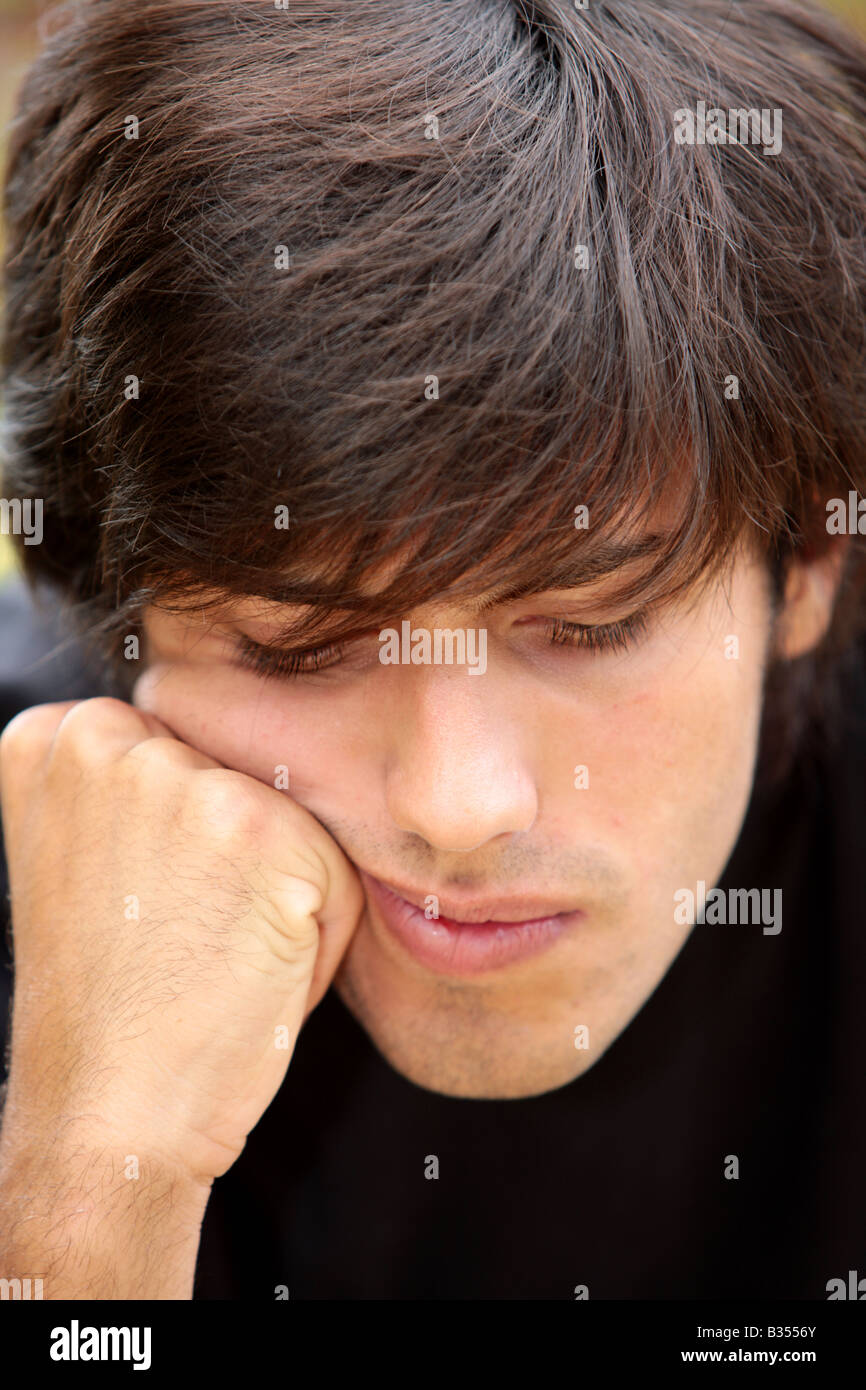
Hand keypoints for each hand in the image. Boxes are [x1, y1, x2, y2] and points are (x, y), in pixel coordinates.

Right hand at [0, 697, 363, 1184]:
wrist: (110, 1113)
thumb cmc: (117, 1000)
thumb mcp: (96, 856)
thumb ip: (147, 783)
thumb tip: (259, 740)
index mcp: (53, 737)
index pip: (183, 749)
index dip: (185, 843)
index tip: (141, 907)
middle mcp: (102, 736)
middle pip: (239, 773)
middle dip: (238, 856)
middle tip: (180, 936)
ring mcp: (178, 775)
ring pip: (293, 817)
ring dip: (283, 888)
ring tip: (215, 952)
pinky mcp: (254, 825)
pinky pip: (338, 868)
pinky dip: (322, 930)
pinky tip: (254, 970)